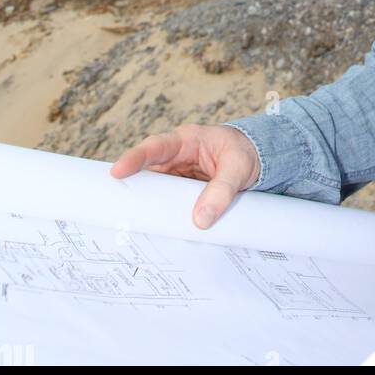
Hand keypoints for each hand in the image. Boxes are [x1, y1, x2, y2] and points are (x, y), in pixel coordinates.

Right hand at [110, 124, 260, 229]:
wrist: (260, 159)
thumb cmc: (246, 152)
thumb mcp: (238, 167)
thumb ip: (222, 190)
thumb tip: (200, 219)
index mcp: (186, 141)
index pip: (156, 147)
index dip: (135, 158)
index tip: (117, 171)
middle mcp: (176, 158)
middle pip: (147, 174)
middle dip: (131, 190)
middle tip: (115, 209)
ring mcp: (178, 177)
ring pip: (155, 192)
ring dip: (147, 208)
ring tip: (132, 228)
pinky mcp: (183, 194)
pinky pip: (168, 205)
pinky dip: (163, 217)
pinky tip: (158, 233)